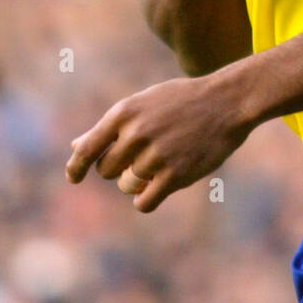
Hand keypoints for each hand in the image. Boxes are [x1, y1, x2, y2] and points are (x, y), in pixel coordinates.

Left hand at [65, 73, 252, 212]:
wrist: (228, 101)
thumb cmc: (183, 101)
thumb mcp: (144, 103)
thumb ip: (111, 127)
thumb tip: (76, 146)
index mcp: (124, 113)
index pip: (87, 149)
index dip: (76, 167)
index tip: (74, 178)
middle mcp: (136, 133)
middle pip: (107, 170)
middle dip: (120, 168)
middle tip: (141, 157)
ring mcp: (156, 155)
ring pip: (128, 185)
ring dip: (138, 181)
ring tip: (158, 165)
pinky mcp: (176, 174)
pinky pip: (145, 201)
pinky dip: (146, 199)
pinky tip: (155, 190)